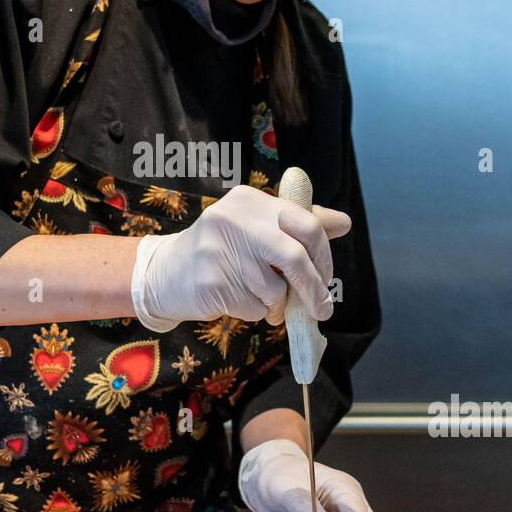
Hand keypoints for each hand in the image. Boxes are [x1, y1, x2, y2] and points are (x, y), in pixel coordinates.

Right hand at [130, 183, 350, 330]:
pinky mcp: (210, 282)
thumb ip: (299, 225)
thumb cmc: (223, 250)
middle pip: (295, 257)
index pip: (306, 224)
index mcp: (251, 201)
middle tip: (322, 308)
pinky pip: (253, 307)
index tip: (326, 277)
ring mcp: (218, 250)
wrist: (167, 272)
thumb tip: (344, 222)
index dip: (323, 255)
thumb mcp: (258, 228)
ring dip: (276, 304)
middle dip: (313, 288)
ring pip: (274, 289)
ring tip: (258, 296)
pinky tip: (235, 298)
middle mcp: (234, 219)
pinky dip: (254, 311)